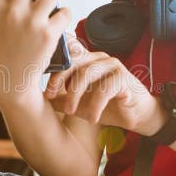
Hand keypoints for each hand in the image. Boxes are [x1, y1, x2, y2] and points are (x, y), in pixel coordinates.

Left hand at [45, 36, 164, 133]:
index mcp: (87, 61)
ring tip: (70, 112)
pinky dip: (96, 104)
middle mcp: (99, 59)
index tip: (45, 92)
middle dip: (59, 79)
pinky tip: (93, 118)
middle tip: (52, 97)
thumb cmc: (108, 107)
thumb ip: (61, 99)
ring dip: (75, 94)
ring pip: (86, 73)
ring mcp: (113, 66)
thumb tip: (38, 100)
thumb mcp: (79, 104)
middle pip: (73, 61)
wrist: (137, 116)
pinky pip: (105, 88)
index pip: (66, 57)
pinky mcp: (125, 78)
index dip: (53, 71)